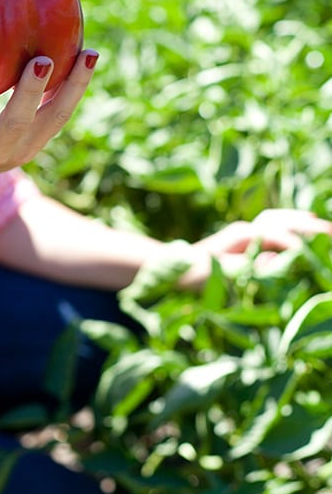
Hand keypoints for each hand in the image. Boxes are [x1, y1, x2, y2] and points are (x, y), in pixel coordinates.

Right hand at [0, 49, 98, 178]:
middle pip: (15, 123)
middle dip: (30, 92)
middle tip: (42, 61)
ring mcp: (22, 149)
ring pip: (53, 119)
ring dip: (73, 86)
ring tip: (88, 54)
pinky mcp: (41, 141)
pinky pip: (63, 112)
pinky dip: (76, 85)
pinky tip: (88, 57)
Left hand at [181, 208, 331, 286]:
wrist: (177, 267)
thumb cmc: (194, 273)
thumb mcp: (218, 273)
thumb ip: (246, 265)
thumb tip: (275, 258)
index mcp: (239, 236)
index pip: (273, 233)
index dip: (292, 242)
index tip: (309, 253)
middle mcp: (245, 229)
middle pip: (280, 221)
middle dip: (305, 226)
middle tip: (329, 231)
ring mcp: (245, 232)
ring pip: (278, 220)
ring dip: (299, 222)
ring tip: (322, 227)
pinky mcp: (246, 239)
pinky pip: (274, 228)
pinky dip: (290, 227)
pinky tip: (302, 233)